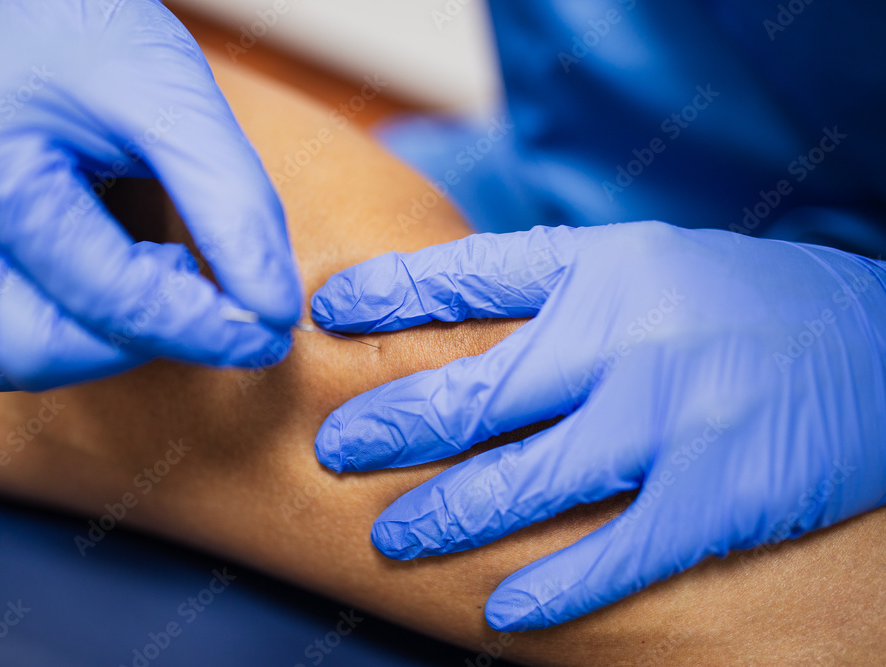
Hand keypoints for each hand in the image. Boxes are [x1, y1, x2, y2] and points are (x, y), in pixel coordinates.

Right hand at [0, 0, 300, 390]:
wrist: (44, 12)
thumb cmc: (100, 36)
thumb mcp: (177, 99)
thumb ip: (232, 204)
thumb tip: (274, 308)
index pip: (106, 295)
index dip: (199, 326)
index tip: (267, 330)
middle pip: (43, 348)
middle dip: (143, 337)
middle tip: (202, 284)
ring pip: (23, 359)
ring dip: (112, 341)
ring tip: (161, 272)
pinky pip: (15, 342)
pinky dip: (83, 333)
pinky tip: (123, 284)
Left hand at [310, 222, 885, 629]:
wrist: (866, 341)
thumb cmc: (729, 300)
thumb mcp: (636, 264)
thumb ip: (541, 284)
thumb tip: (431, 303)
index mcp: (601, 270)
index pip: (467, 276)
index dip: (386, 296)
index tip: (323, 315)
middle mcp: (625, 339)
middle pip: (474, 392)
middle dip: (389, 426)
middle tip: (332, 450)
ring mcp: (668, 420)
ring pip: (524, 482)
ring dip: (445, 517)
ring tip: (391, 538)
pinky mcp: (713, 496)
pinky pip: (612, 554)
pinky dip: (551, 589)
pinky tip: (499, 611)